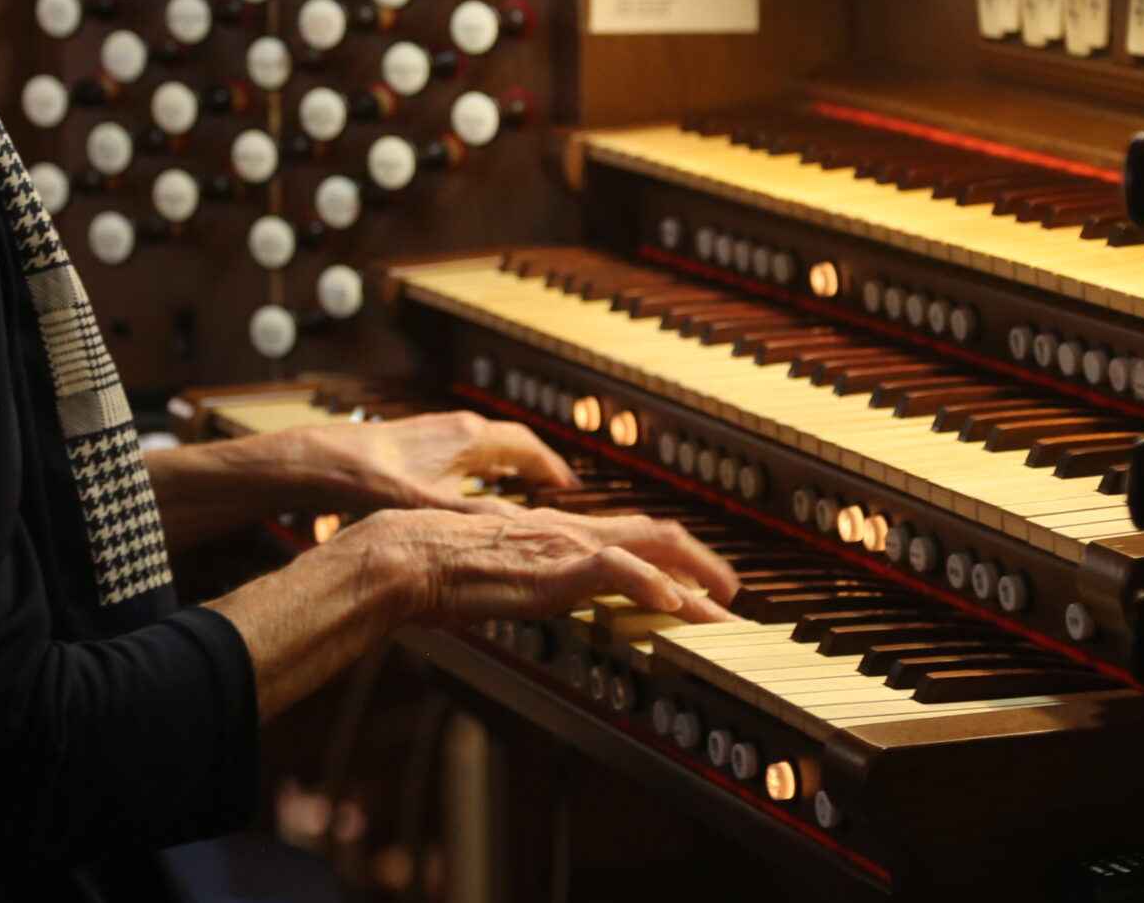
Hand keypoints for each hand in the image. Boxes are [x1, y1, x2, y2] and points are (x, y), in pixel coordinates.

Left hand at [289, 410, 577, 513]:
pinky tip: (476, 489)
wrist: (322, 460)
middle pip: (514, 443)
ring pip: (489, 447)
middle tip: (559, 491)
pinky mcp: (420, 442)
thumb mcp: (434, 506)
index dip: (556, 471)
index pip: (530, 449)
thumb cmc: (373, 478)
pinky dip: (484, 469)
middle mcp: (459, 429)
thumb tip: (527, 530)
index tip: (574, 491)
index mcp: (470, 439)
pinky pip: (468, 452)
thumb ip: (481, 517)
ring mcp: (439, 433)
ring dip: (512, 466)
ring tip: (527, 492)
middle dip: (539, 467)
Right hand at [338, 505, 742, 628]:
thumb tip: (537, 599)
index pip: (634, 538)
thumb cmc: (442, 569)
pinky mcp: (555, 567)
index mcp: (561, 534)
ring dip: (698, 584)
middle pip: (660, 537)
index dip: (675, 558)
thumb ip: (529, 582)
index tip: (702, 583)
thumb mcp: (501, 577)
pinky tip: (676, 604)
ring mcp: (568, 546)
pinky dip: (652, 585)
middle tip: (734, 596)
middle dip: (705, 566)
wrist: (410, 556)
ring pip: (653, 552)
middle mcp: (574, 531)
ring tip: (725, 612)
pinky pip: (617, 571)